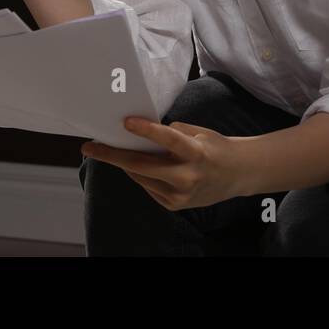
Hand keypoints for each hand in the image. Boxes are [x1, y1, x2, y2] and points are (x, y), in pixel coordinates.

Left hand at [80, 117, 245, 211]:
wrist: (238, 175)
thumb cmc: (215, 147)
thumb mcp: (198, 133)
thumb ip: (172, 133)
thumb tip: (142, 132)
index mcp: (196, 153)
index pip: (167, 138)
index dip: (145, 130)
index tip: (125, 122)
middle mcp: (187, 177)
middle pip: (142, 165)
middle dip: (112, 156)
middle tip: (90, 148)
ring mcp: (180, 195)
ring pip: (141, 177)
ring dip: (124, 163)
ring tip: (110, 150)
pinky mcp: (175, 205)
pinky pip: (148, 187)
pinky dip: (140, 174)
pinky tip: (137, 165)